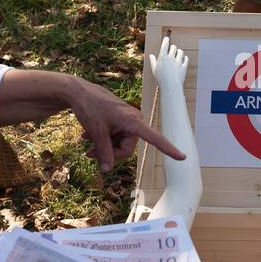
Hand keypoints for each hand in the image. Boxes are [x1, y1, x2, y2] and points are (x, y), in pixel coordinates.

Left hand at [66, 76, 184, 172]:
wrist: (78, 91)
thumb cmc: (90, 108)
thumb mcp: (96, 132)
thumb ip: (103, 153)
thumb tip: (107, 170)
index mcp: (133, 121)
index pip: (155, 138)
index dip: (168, 149)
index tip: (182, 157)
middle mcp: (133, 121)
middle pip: (127, 148)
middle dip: (109, 153)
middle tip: (89, 153)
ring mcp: (125, 121)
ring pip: (118, 144)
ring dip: (103, 146)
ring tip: (85, 141)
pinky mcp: (118, 121)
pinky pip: (114, 137)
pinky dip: (101, 139)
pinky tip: (86, 136)